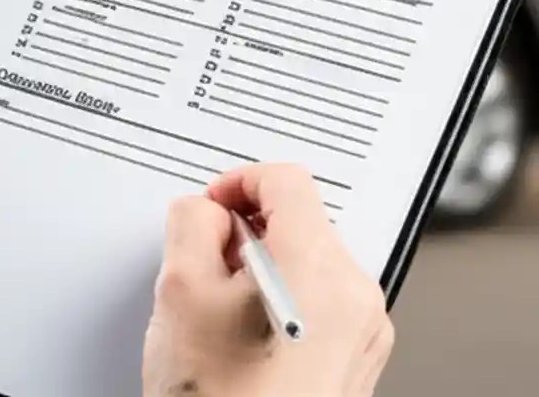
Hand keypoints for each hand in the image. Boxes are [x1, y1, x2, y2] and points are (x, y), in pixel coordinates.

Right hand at [142, 164, 393, 396]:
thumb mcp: (178, 291)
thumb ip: (191, 225)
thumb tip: (204, 214)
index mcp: (319, 268)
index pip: (287, 181)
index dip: (238, 182)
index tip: (213, 203)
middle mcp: (356, 296)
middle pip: (302, 222)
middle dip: (248, 232)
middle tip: (204, 264)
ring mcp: (364, 333)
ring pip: (310, 264)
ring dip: (264, 269)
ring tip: (220, 313)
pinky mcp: (358, 362)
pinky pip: (323, 304)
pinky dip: (284, 302)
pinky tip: (243, 339)